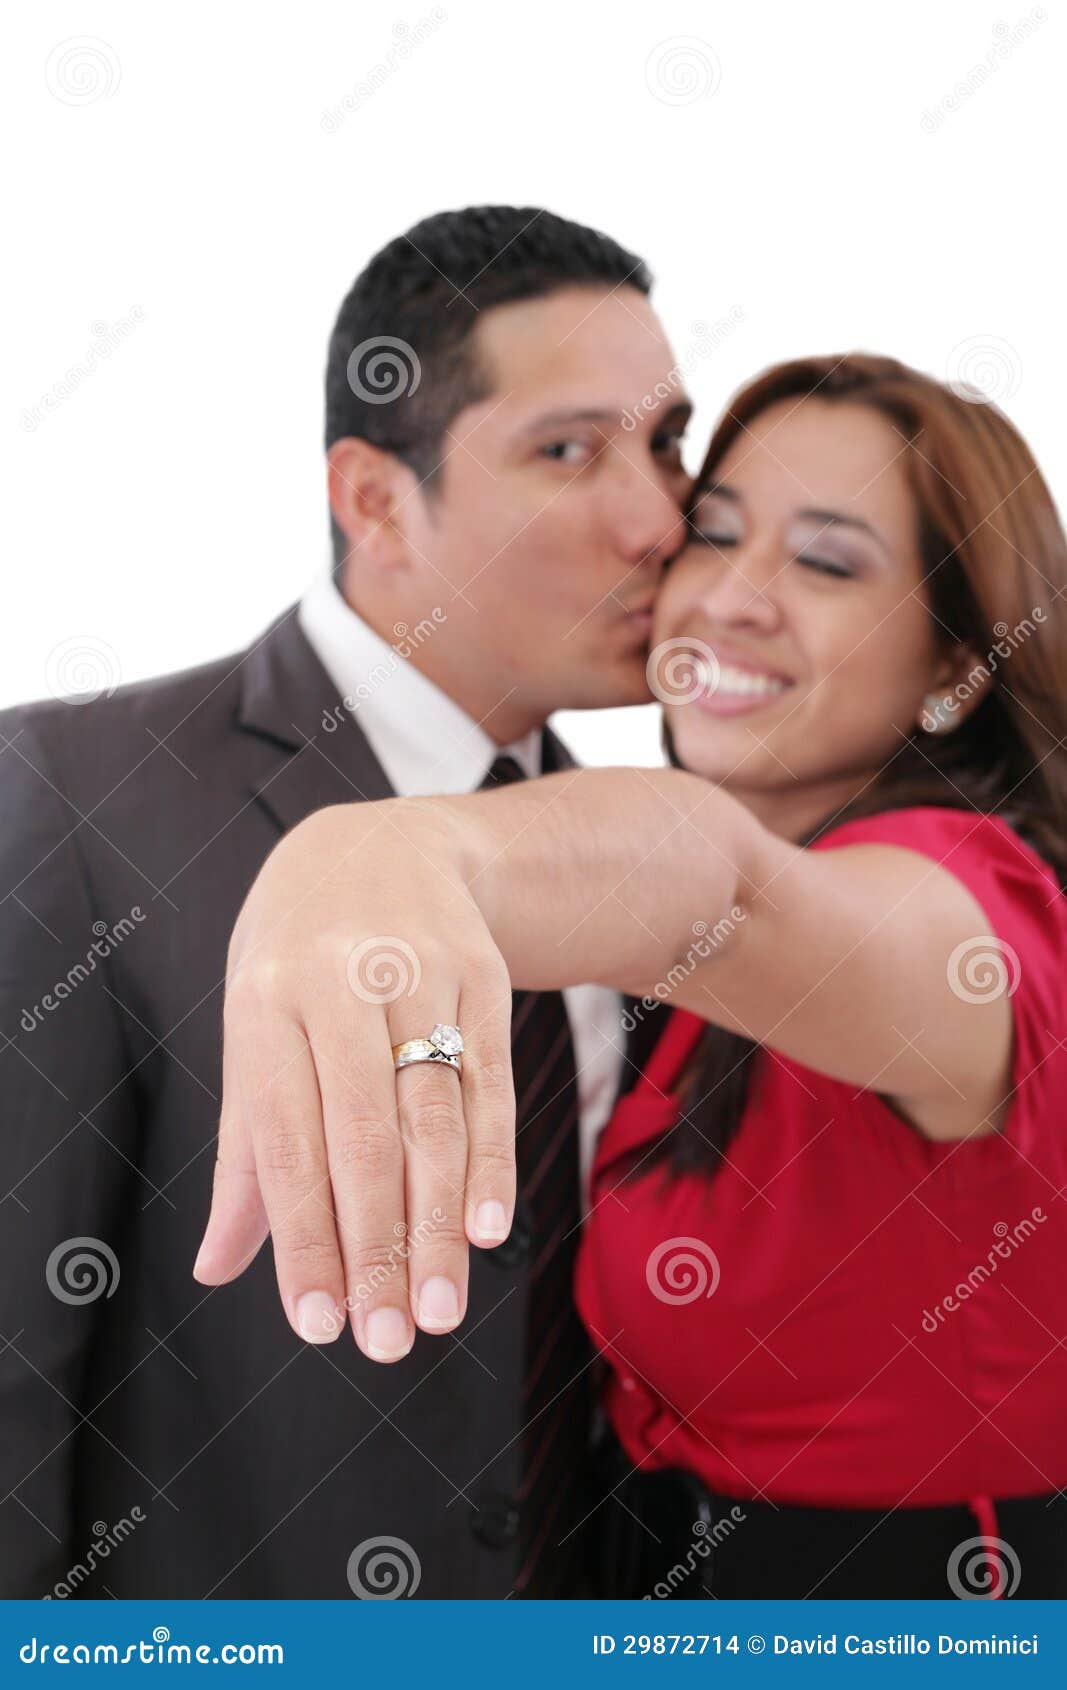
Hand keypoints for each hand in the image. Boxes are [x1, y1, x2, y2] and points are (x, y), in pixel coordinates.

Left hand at [194, 800, 517, 1361]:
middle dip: (377, 1245)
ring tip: (437, 1310)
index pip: (286, 1140)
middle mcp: (341, 983)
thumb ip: (246, 1153)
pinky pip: (491, 1080)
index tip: (319, 1324)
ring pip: (434, 1115)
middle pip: (365, 1135)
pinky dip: (492, 1159)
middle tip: (386, 1341)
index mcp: (266, 1000)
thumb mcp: (254, 1034)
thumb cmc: (298, 961)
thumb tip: (220, 1267)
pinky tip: (488, 1229)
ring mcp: (419, 973)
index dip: (303, 1237)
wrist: (382, 846)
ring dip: (437, 1223)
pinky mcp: (481, 975)